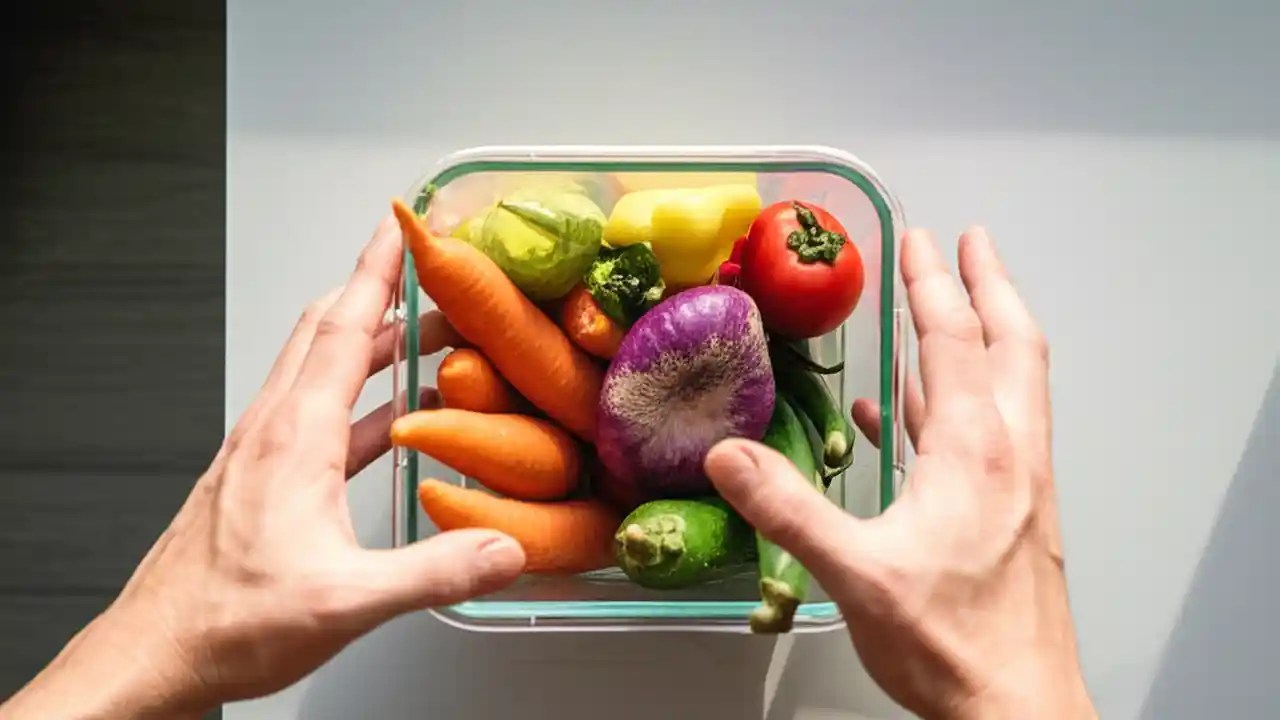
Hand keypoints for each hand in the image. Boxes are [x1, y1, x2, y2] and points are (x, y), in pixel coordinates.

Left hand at [1, 217, 525, 718]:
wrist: (158, 653)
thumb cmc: (229, 621)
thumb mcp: (345, 600)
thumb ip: (433, 571)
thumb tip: (505, 548)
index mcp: (295, 436)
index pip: (346, 327)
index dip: (379, 268)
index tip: (404, 223)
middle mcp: (274, 429)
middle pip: (329, 330)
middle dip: (383, 290)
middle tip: (433, 273)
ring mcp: (264, 450)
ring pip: (321, 367)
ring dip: (374, 341)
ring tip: (429, 335)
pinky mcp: (263, 476)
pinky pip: (320, 412)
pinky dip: (363, 397)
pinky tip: (396, 418)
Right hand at [706, 228, 1094, 718]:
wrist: (1017, 707)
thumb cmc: (951, 644)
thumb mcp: (855, 573)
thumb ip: (788, 508)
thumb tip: (726, 455)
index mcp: (975, 450)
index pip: (954, 341)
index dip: (934, 284)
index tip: (920, 237)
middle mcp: (1010, 453)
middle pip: (1012, 344)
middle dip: (991, 285)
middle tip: (974, 242)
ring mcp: (1020, 484)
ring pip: (1013, 384)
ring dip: (988, 334)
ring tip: (960, 303)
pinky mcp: (1016, 515)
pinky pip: (988, 434)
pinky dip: (955, 404)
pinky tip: (908, 414)